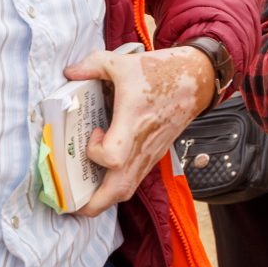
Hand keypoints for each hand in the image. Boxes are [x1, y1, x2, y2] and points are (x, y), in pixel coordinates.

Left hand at [64, 46, 215, 214]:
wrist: (197, 80)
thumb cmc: (163, 72)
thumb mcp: (123, 62)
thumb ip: (93, 65)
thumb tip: (70, 72)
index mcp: (134, 122)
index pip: (112, 158)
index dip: (95, 152)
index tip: (94, 132)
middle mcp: (143, 145)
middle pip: (119, 191)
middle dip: (92, 203)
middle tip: (71, 200)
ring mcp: (150, 154)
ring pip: (127, 190)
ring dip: (104, 198)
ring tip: (83, 193)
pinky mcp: (154, 154)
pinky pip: (134, 179)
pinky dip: (116, 185)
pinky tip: (103, 174)